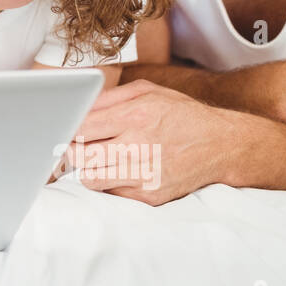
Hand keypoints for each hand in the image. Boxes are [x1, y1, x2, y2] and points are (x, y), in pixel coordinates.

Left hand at [63, 79, 239, 204]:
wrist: (222, 145)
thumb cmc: (181, 114)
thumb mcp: (148, 91)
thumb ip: (109, 96)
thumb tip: (78, 105)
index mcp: (137, 115)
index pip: (83, 127)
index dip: (67, 129)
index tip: (62, 129)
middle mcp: (140, 145)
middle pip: (80, 156)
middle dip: (70, 151)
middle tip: (72, 146)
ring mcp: (146, 174)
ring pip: (91, 178)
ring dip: (87, 168)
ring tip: (94, 159)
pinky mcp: (151, 195)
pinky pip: (112, 192)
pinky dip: (108, 182)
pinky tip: (118, 170)